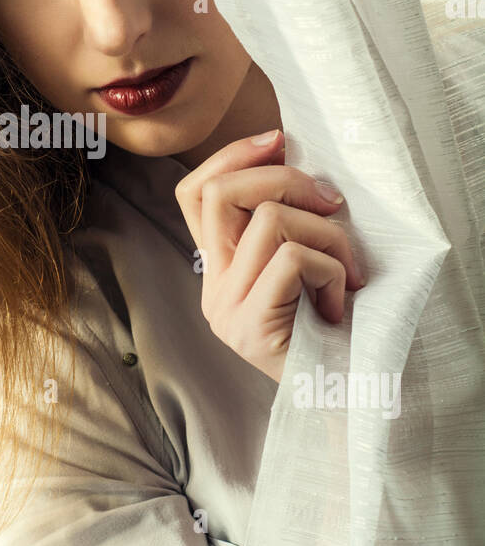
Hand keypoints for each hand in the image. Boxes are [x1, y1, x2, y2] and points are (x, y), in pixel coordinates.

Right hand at [174, 129, 364, 382]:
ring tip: (350, 270)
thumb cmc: (340, 331)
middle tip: (334, 205)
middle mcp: (213, 289)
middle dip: (286, 180)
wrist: (349, 404)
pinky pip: (290, 260)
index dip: (232, 155)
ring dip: (327, 234)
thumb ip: (287, 222)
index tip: (280, 140)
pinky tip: (341, 300)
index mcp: (220, 270)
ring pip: (268, 222)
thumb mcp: (307, 264)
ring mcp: (226, 311)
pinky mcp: (251, 328)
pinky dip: (330, 269)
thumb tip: (292, 156)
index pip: (194, 194)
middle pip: (222, 195)